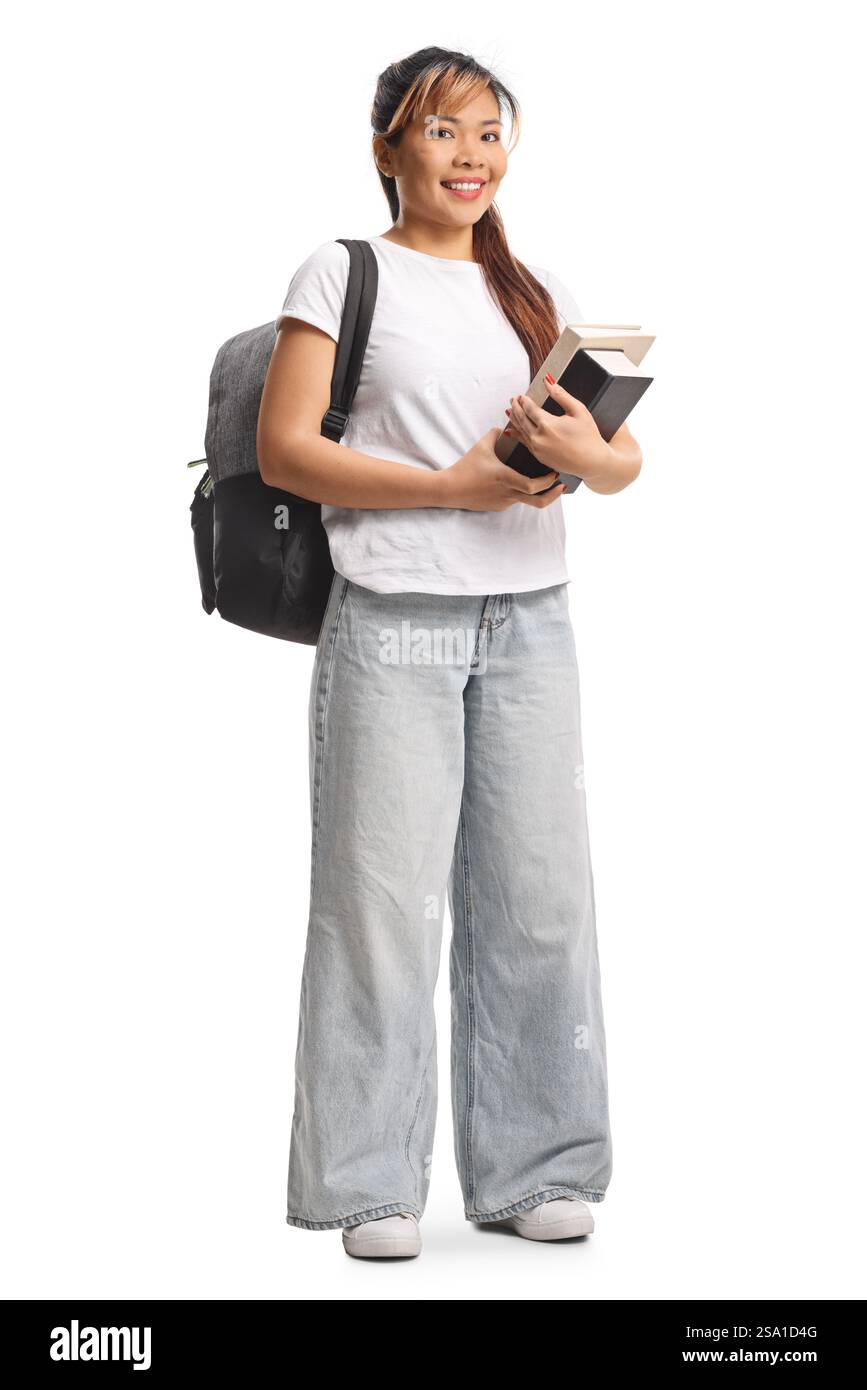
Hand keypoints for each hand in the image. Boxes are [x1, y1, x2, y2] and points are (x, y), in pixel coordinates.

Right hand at [439, 426, 566, 511]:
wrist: (450, 489)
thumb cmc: (465, 468)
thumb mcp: (481, 447)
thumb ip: (495, 434)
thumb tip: (504, 426)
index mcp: (506, 478)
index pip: (533, 486)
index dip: (548, 482)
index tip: (555, 473)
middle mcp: (508, 493)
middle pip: (538, 502)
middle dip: (553, 495)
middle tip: (561, 486)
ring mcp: (503, 502)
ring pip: (527, 501)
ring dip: (537, 493)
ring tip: (545, 484)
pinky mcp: (498, 507)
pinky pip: (514, 500)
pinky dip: (521, 494)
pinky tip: (519, 485)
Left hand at [505, 377, 613, 481]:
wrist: (592, 462)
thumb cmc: (588, 436)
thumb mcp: (578, 410)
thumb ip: (561, 395)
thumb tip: (548, 381)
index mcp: (547, 424)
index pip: (529, 408)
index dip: (524, 401)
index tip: (521, 395)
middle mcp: (539, 438)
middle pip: (521, 419)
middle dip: (516, 408)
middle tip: (513, 400)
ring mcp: (537, 449)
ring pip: (520, 431)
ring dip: (514, 420)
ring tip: (510, 411)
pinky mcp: (539, 457)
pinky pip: (524, 443)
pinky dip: (517, 434)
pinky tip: (512, 430)